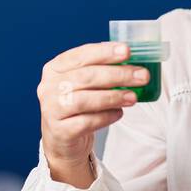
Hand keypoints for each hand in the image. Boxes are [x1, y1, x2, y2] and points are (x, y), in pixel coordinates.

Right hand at [38, 41, 146, 182]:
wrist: (63, 139)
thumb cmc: (78, 105)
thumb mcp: (84, 84)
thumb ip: (101, 70)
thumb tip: (132, 60)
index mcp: (55, 68)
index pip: (80, 55)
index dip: (104, 52)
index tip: (127, 51)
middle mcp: (48, 87)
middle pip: (86, 77)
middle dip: (118, 75)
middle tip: (142, 76)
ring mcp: (51, 109)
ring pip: (85, 99)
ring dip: (113, 96)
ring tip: (133, 97)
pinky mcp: (60, 130)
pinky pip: (87, 122)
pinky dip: (106, 116)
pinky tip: (119, 113)